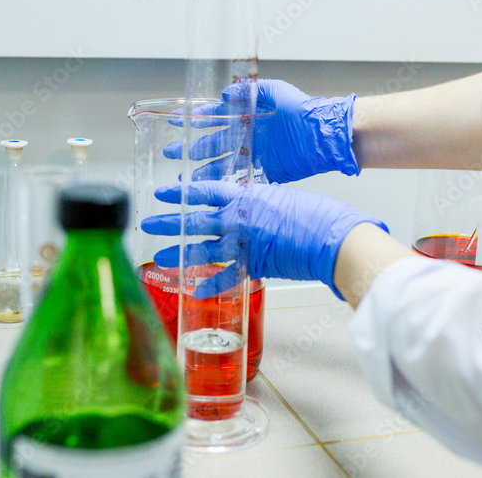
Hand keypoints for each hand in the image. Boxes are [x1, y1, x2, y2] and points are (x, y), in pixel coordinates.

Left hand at [140, 181, 387, 297]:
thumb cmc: (318, 214)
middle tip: (149, 223)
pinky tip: (195, 290)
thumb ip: (262, 202)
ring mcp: (244, 242)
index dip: (182, 192)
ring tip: (159, 257)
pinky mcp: (253, 265)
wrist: (332, 238)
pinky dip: (210, 283)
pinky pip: (226, 276)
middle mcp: (239, 218)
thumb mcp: (284, 197)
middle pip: (195, 219)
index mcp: (246, 196)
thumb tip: (253, 205)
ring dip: (179, 253)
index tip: (164, 193)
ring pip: (202, 247)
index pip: (205, 191)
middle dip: (169, 222)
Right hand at [164, 80, 360, 183]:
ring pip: (225, 163)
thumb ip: (253, 90)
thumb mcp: (278, 93)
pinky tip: (214, 189)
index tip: (178, 121)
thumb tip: (225, 92)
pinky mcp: (269, 171)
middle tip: (172, 154)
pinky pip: (244, 178)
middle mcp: (251, 136)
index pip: (218, 118)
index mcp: (251, 117)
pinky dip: (230, 184)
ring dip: (205, 170)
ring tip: (186, 178)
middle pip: (215, 144)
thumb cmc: (306, 111)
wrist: (328, 135)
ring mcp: (258, 155)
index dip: (197, 120)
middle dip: (192, 149)